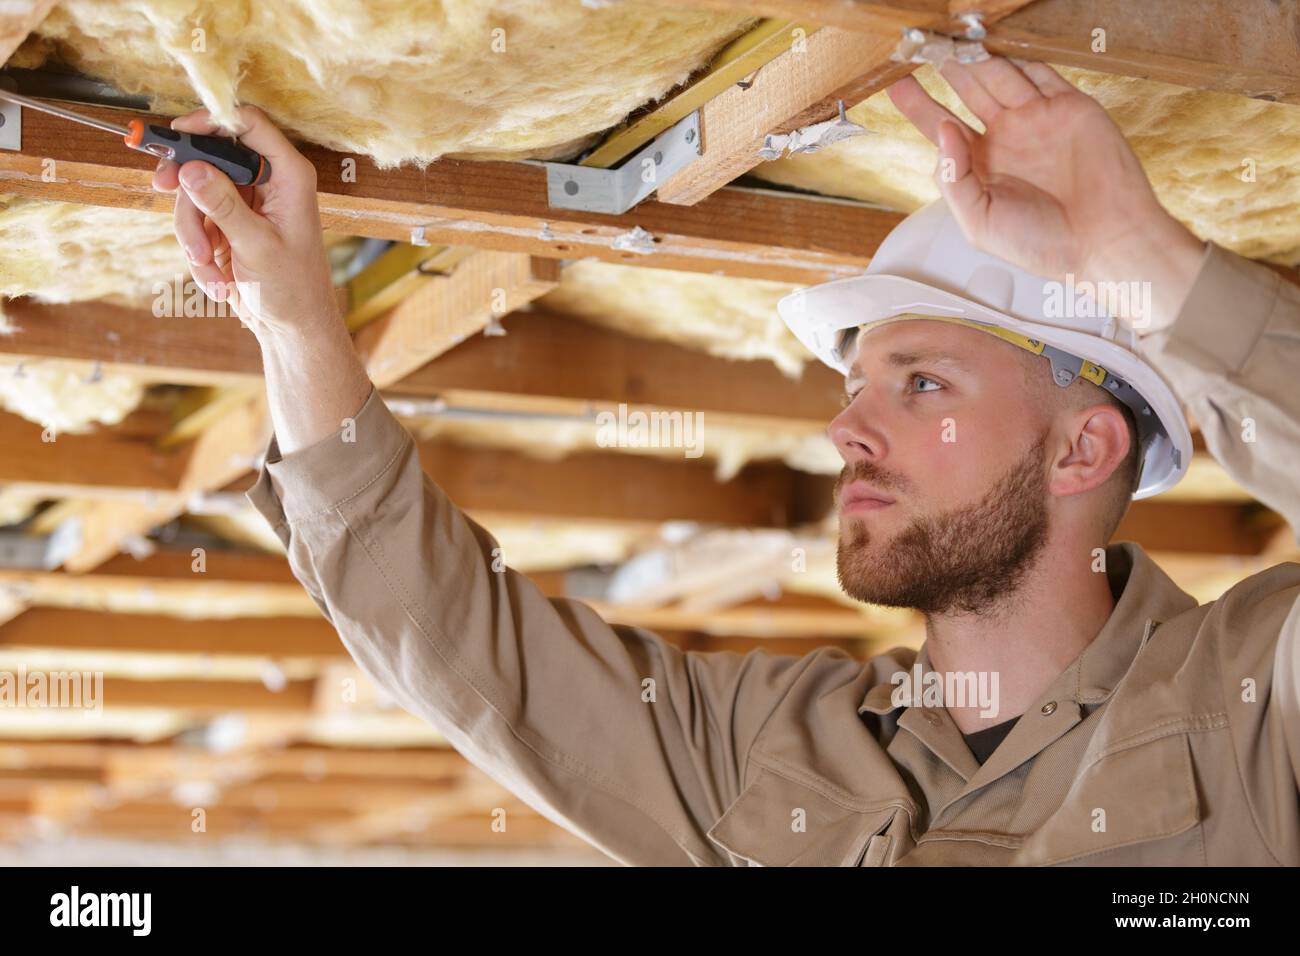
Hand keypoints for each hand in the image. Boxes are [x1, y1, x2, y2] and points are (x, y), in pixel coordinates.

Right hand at [153, 105, 371, 453]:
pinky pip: (197, 222)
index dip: (210, 120)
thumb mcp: (256, 246)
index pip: (247, 123)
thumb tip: (191, 168)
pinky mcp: (230, 224)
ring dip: (193, 234)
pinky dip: (200, 252)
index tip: (176, 133)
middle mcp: (270, 182)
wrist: (293, 329)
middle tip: (161, 189)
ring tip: (208, 268)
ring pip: (196, 193)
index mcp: (289, 175)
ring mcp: (247, 203)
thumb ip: (223, 205)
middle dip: (188, 186)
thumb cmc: (292, 290)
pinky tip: (218, 281)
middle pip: (210, 156)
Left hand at [888, 57, 1204, 329]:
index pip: (942, 127)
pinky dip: (1024, 56)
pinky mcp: (1071, 106)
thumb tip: (944, 130)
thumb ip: (955, 179)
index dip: (920, 105)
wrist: (1104, 239)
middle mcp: (1007, 139)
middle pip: (968, 92)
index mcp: (981, 167)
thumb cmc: (1042, 244)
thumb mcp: (979, 222)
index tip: (897, 83)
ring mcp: (1038, 120)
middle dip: (947, 68)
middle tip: (925, 45)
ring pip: (1001, 76)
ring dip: (978, 57)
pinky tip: (1001, 43)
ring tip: (953, 39)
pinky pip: (1043, 73)